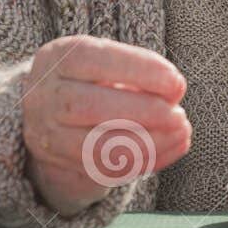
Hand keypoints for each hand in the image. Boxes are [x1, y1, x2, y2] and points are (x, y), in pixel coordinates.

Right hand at [22, 36, 190, 216]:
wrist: (48, 108)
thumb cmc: (90, 77)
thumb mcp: (105, 62)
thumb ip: (137, 71)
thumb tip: (174, 90)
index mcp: (58, 58)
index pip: (94, 59)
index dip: (138, 70)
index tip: (176, 83)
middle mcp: (46, 96)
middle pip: (89, 106)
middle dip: (143, 111)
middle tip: (178, 114)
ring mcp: (49, 134)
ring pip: (96, 146)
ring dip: (148, 142)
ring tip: (181, 131)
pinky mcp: (62, 163)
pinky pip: (104, 169)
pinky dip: (144, 161)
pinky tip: (172, 147)